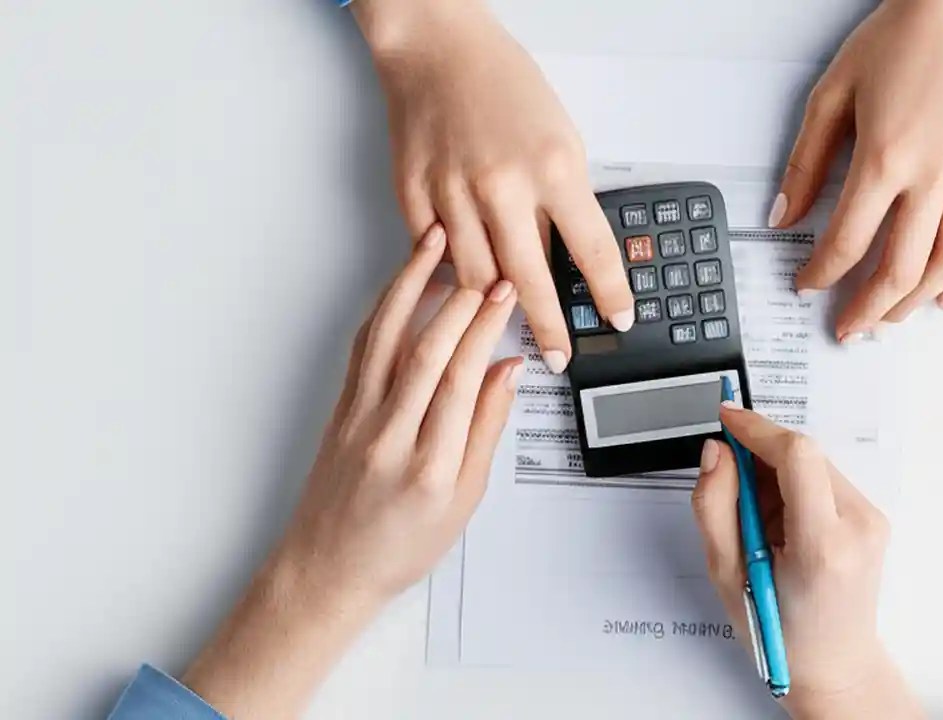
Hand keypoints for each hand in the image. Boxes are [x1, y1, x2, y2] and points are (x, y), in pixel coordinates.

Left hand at [183, 226, 523, 717]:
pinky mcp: (340, 409)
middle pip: (428, 350)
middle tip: (484, 260)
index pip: (463, 379)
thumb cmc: (397, 546)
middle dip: (461, 298)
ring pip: (387, 337)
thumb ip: (486, 430)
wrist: (328, 569)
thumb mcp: (464, 501)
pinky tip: (401, 286)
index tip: (506, 293)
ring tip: (432, 245)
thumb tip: (507, 372)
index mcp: (431, 465)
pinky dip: (385, 309)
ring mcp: (358, 418)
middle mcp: (390, 436)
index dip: (486, 327)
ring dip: (411, 284)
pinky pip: (363, 349)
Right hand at [354, 0, 633, 372]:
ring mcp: (454, 194)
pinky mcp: (415, 197)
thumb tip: (566, 258)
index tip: (618, 319)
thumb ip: (563, 201)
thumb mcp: (560, 137)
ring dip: (497, 309)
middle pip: (532, 283)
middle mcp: (504, 186)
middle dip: (551, 329)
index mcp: (553, 167)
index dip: (610, 294)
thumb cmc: (503, 84)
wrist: (437, 49)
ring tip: (510, 324)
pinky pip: (436, 258)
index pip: (593, 251)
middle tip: (561, 355)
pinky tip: (462, 287)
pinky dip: (451, 276)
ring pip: (478, 281)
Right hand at [692, 405, 922, 719]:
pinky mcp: (873, 518)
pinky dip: (795, 489)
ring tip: (760, 525)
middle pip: (804, 456)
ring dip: (777, 476)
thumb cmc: (781, 632)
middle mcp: (858, 527)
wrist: (833, 664)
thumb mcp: (727, 575)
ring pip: (813, 464)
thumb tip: (717, 453)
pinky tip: (782, 526)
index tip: (727, 418)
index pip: (796, 456)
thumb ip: (714, 507)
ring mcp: (872, 521)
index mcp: (823, 546)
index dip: (757, 428)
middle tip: (733, 491)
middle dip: (760, 458)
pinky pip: (825, 480)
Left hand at [773, 0, 942, 339]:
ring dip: (915, 303)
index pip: (847, 242)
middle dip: (866, 309)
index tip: (808, 285)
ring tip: (890, 317)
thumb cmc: (901, 39)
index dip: (822, 275)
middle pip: (899, 270)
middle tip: (847, 326)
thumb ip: (806, 160)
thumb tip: (785, 215)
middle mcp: (935, 176)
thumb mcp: (833, 94)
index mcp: (886, 158)